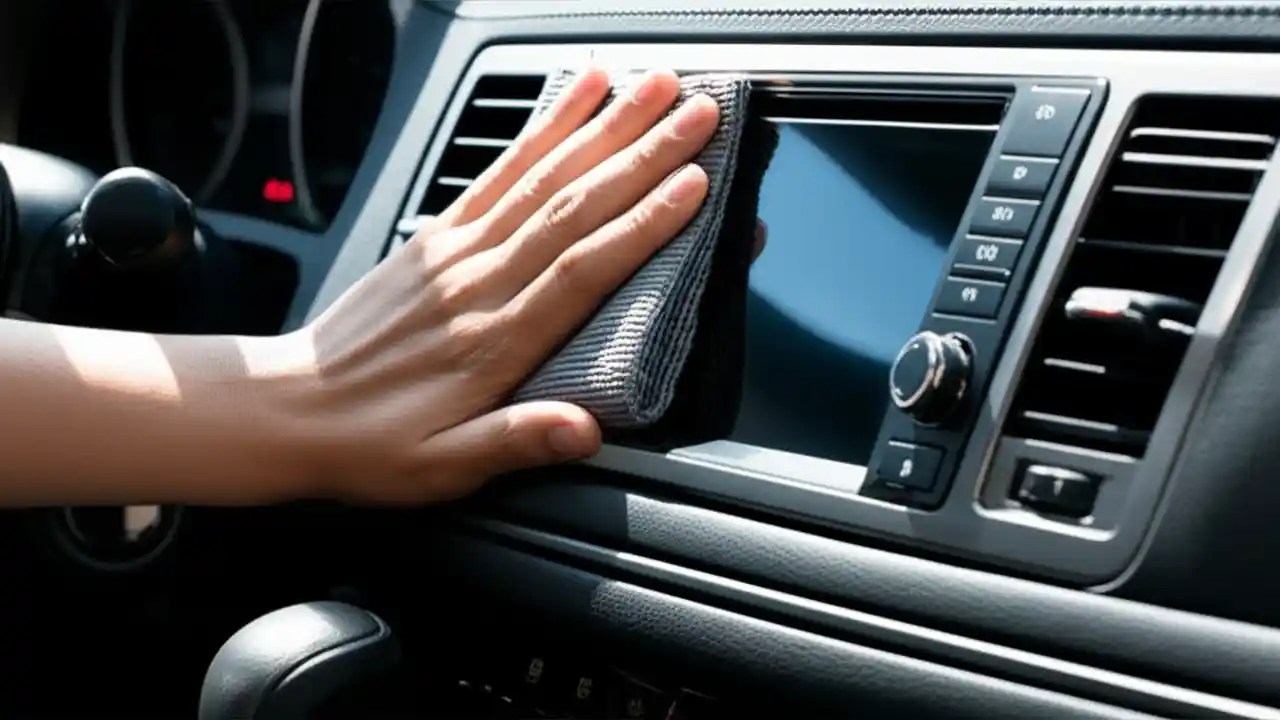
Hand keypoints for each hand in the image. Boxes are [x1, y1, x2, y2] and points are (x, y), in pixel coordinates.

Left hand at [270, 69, 721, 502]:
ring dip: (604, 127)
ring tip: (654, 88)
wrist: (287, 408)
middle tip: (700, 114)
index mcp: (496, 342)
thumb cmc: (371, 443)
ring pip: (541, 177)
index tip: (694, 185)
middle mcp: (480, 284)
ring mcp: (456, 251)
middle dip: (643, 155)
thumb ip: (516, 442)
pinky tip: (575, 98)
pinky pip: (495, 171)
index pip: (584, 270)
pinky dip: (539, 130)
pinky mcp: (436, 236)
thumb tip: (584, 430)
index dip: (644, 224)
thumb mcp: (442, 468)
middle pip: (574, 207)